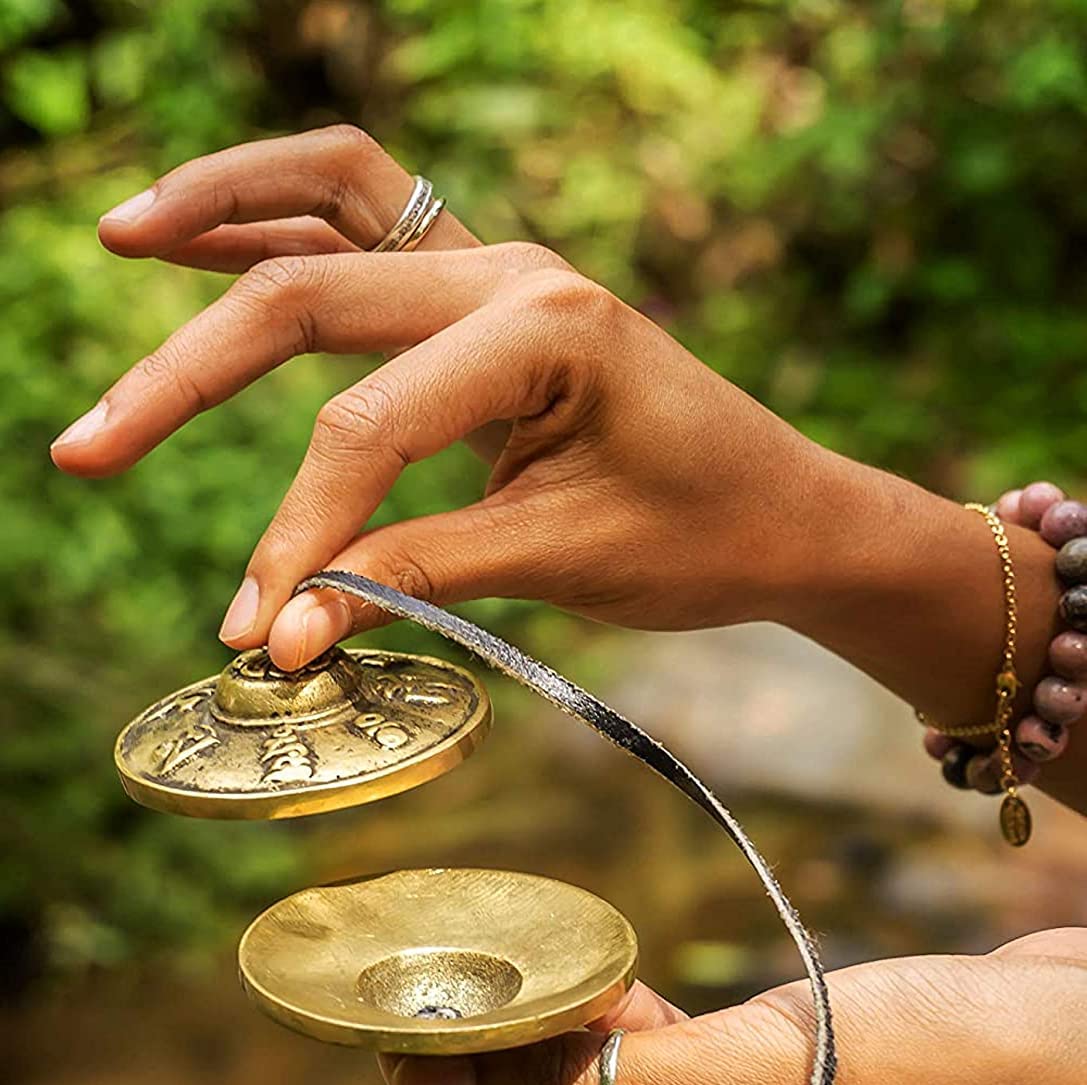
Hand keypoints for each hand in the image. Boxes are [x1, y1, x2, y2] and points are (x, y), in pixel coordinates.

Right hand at [50, 126, 829, 667]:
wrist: (791, 512)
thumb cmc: (705, 536)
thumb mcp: (561, 561)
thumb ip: (415, 580)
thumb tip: (285, 636)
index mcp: (545, 323)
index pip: (369, 426)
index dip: (300, 535)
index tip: (261, 629)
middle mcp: (512, 270)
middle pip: (310, 295)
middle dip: (187, 377)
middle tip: (82, 448)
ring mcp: (498, 268)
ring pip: (331, 205)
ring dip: (221, 212)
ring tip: (121, 237)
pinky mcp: (487, 298)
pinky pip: (368, 230)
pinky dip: (280, 224)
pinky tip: (205, 239)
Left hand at [380, 930, 1085, 1084]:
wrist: (1066, 1048)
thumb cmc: (934, 1076)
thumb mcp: (745, 1071)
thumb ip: (588, 1082)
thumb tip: (438, 1083)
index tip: (416, 1074)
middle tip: (443, 1007)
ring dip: (553, 1060)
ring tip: (506, 981)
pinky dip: (622, 1041)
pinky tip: (590, 981)